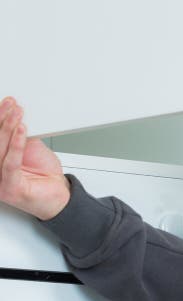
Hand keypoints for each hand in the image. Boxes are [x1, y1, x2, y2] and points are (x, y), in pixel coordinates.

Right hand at [0, 97, 70, 219]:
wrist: (58, 197)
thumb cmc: (43, 176)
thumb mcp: (30, 149)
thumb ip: (20, 138)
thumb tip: (16, 119)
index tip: (4, 103)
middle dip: (1, 120)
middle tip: (10, 105)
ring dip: (8, 128)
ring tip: (17, 113)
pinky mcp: (9, 188)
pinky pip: (10, 163)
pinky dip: (16, 145)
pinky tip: (21, 131)